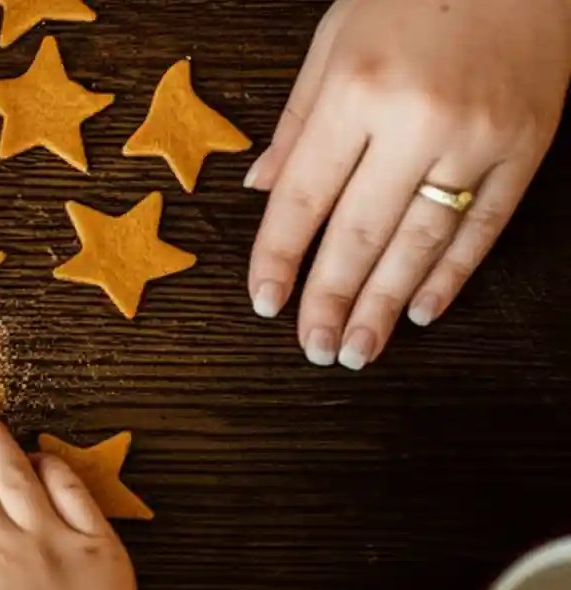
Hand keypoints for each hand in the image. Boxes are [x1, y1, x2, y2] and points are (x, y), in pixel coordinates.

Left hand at [245, 0, 570, 369]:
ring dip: (386, 303)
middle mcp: (416, 120)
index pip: (304, 196)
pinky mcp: (528, 145)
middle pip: (361, 232)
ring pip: (422, 241)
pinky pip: (484, 227)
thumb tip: (262, 190)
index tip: (265, 302)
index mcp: (356, 91)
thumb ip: (295, 121)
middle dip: (331, 298)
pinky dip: (452, 274)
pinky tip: (424, 310)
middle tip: (315, 347)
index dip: (280, 257)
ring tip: (359, 347)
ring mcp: (479, 137)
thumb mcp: (333, 41)